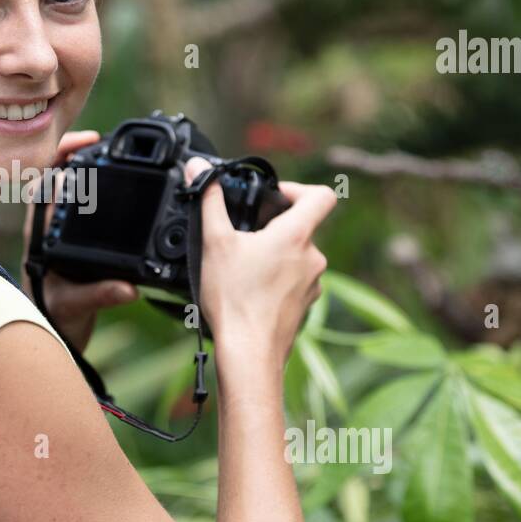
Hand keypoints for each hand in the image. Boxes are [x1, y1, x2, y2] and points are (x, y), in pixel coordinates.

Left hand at [20, 130, 138, 352]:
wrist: (52, 330)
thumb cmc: (55, 315)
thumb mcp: (75, 306)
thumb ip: (97, 296)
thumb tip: (126, 287)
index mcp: (42, 231)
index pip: (45, 180)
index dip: (60, 155)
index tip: (86, 142)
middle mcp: (48, 223)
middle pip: (56, 173)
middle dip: (74, 151)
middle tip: (101, 138)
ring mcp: (59, 227)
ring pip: (67, 185)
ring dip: (84, 166)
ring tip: (108, 149)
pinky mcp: (72, 234)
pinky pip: (79, 200)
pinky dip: (94, 184)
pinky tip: (112, 177)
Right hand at [183, 157, 335, 364]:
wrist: (249, 354)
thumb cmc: (234, 300)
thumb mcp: (214, 242)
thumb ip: (209, 199)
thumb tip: (199, 167)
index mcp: (296, 235)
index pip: (321, 194)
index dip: (298, 188)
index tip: (274, 198)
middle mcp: (313, 258)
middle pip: (302, 227)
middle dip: (273, 227)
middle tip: (244, 237)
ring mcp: (312, 285)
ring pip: (297, 257)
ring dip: (274, 256)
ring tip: (243, 268)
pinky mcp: (305, 306)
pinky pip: (294, 283)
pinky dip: (276, 281)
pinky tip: (250, 292)